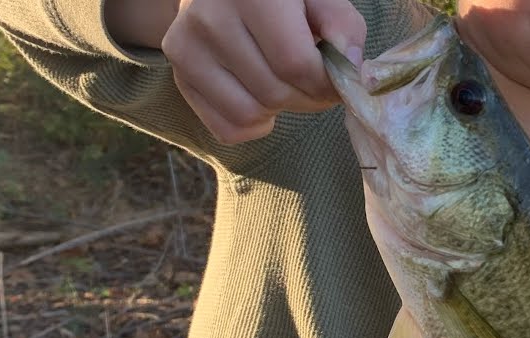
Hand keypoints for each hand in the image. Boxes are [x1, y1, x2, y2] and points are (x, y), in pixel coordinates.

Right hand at [158, 0, 366, 142]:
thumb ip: (342, 25)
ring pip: (249, 114)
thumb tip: (349, 70)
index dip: (325, 83)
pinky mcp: (179, 76)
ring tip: (284, 83)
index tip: (335, 79)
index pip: (294, 63)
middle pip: (274, 92)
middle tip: (312, 82)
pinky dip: (253, 124)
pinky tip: (259, 95)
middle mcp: (208, 17)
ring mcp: (186, 48)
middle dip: (306, 97)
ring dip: (279, 110)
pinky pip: (227, 128)